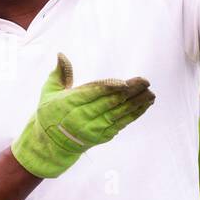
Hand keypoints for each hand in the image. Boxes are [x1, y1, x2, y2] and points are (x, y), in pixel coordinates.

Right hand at [10, 53, 154, 177]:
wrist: (51, 144)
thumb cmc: (50, 113)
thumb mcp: (49, 92)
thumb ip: (59, 73)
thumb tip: (61, 55)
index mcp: (67, 104)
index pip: (91, 94)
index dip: (108, 88)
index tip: (124, 82)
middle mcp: (80, 118)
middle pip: (108, 103)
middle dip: (129, 92)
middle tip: (144, 81)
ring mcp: (92, 129)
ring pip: (118, 114)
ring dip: (136, 103)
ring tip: (150, 93)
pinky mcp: (102, 136)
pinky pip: (121, 124)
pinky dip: (134, 114)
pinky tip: (145, 105)